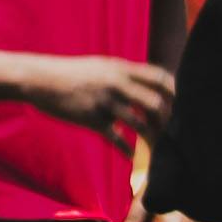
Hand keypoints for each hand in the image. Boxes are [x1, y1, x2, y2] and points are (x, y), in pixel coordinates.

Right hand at [24, 59, 174, 135]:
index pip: (159, 77)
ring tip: (158, 149)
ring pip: (139, 124)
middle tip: (173, 132)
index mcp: (120, 69)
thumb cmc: (70, 73)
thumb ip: (123, 74)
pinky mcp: (91, 118)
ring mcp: (104, 102)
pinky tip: (132, 155)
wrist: (38, 79)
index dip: (175, 91)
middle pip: (155, 103)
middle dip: (168, 120)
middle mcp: (116, 84)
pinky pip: (116, 138)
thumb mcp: (99, 66)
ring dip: (152, 138)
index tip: (183, 104)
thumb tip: (146, 85)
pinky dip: (127, 149)